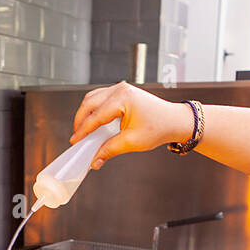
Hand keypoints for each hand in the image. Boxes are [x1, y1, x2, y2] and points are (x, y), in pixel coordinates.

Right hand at [71, 82, 194, 168]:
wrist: (174, 120)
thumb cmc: (159, 127)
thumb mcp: (132, 142)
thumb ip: (109, 150)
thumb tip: (95, 160)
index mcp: (123, 99)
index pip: (95, 116)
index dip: (83, 131)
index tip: (74, 141)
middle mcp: (120, 89)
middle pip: (89, 103)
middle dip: (80, 121)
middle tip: (77, 137)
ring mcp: (121, 88)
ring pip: (92, 98)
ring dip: (85, 114)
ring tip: (83, 130)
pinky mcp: (122, 92)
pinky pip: (100, 98)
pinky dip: (93, 109)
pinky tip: (92, 121)